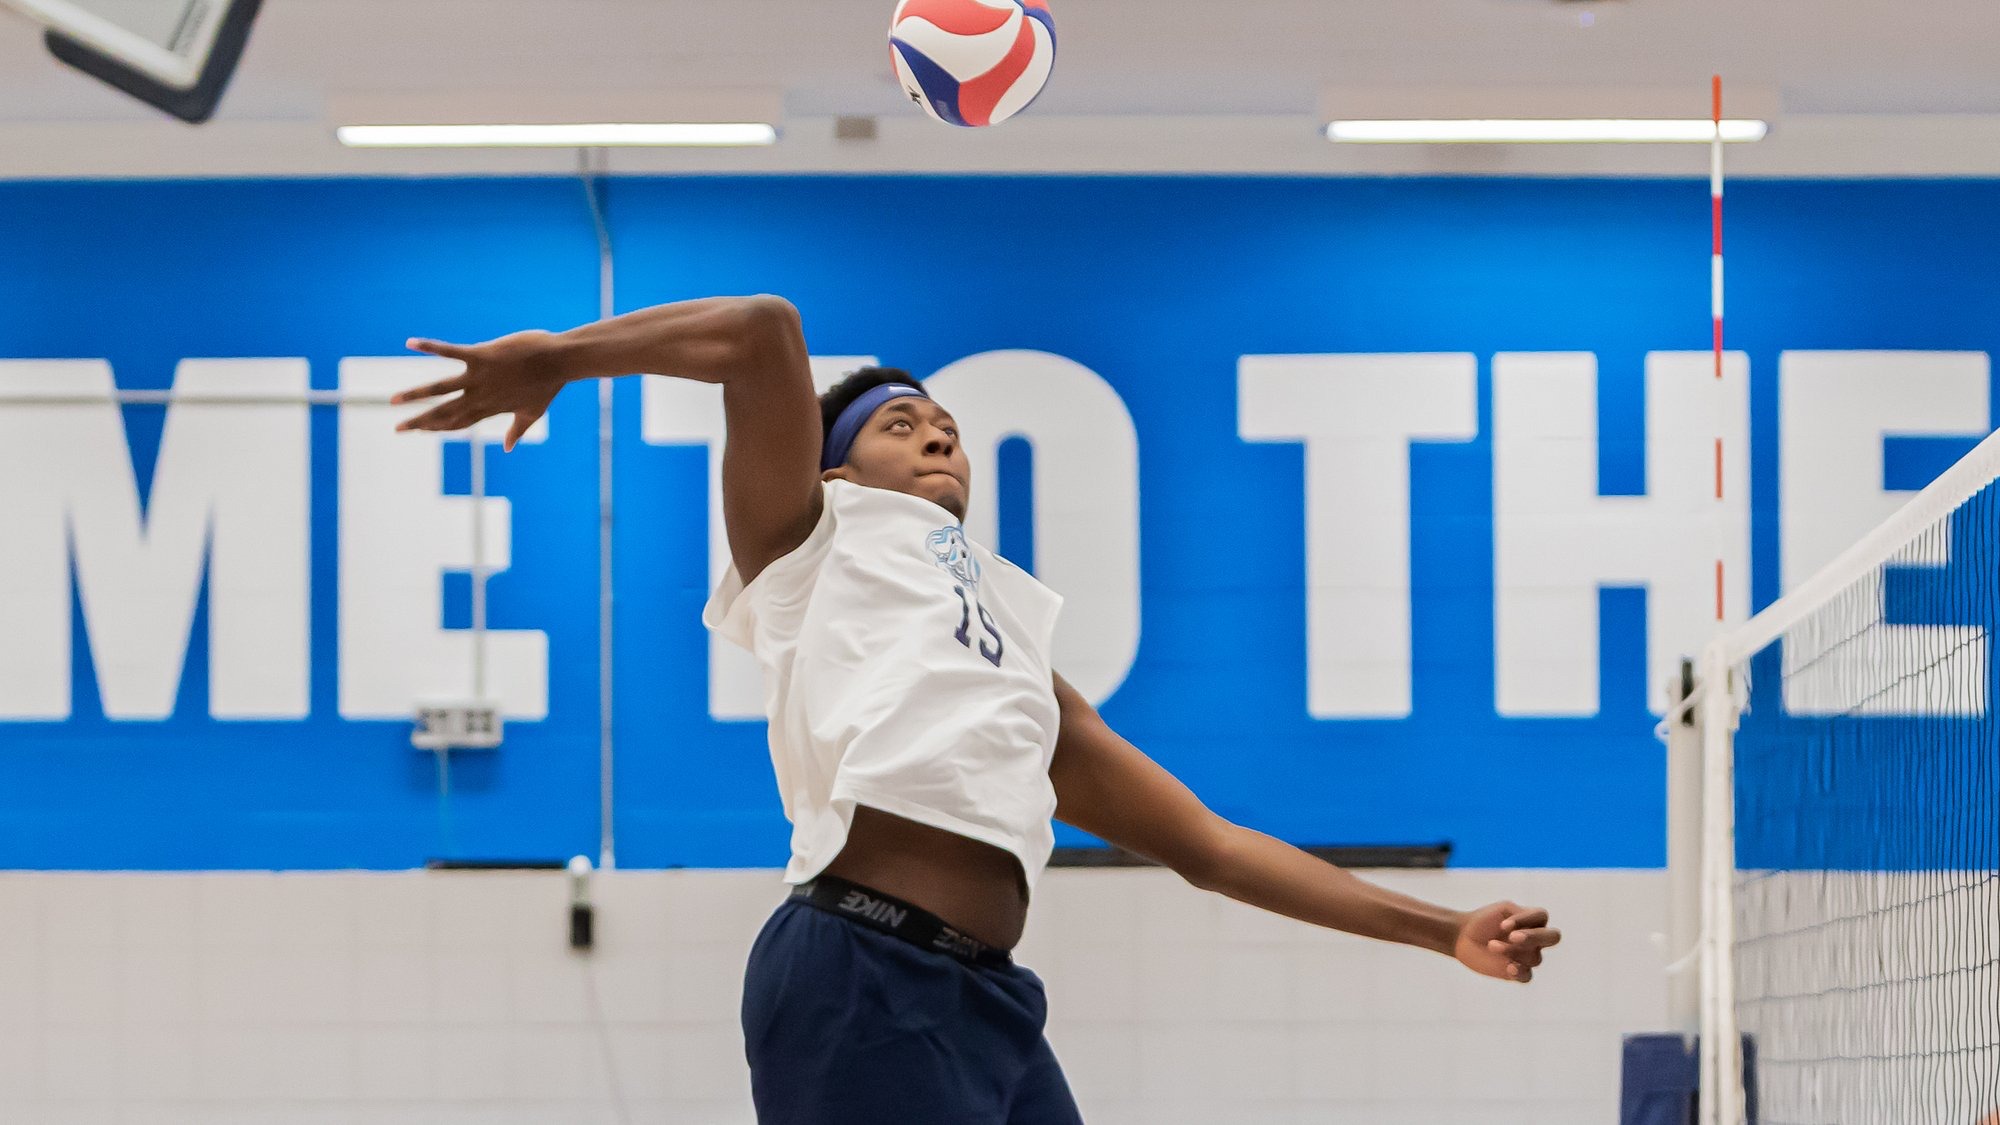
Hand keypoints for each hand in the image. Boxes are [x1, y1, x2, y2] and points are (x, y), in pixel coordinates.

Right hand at [392, 331, 564, 450]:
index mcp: (490, 408)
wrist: (560, 362)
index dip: (439, 428)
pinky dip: (430, 347)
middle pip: (445, 412)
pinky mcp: (482, 356)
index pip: (459, 422)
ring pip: (440, 389)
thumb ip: (517, 431)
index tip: (420, 431)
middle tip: (397, 429)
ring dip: (415, 395)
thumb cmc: (549, 385)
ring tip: (393, 400)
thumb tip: (508, 448)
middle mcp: (480, 396)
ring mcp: (480, 377)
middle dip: (420, 422)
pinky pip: (451, 352)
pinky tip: (410, 343)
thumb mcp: (533, 412)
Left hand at [1454, 902, 1560, 982]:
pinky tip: (1509, 968)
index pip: (1542, 917)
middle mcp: (1534, 939)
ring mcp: (1527, 956)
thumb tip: (1527, 932)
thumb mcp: (1503, 909)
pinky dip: (1520, 972)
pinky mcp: (1516, 972)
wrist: (1463, 936)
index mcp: (1533, 920)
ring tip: (1492, 945)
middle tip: (1512, 937)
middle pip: (1552, 938)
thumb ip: (1520, 914)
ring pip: (1534, 957)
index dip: (1526, 920)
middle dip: (1533, 937)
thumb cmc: (1484, 920)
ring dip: (1512, 951)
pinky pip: (1527, 976)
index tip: (1502, 924)